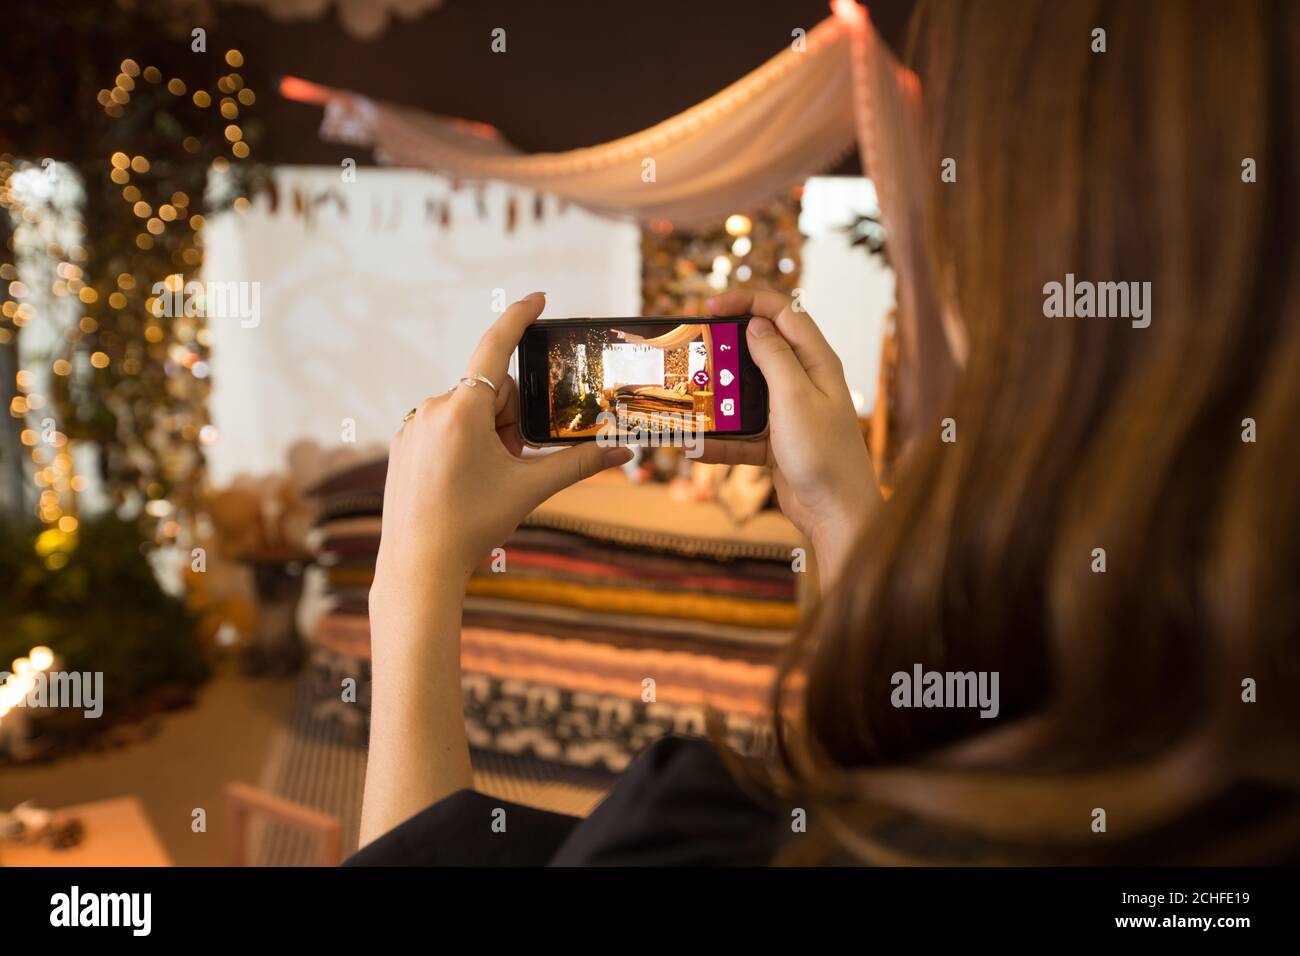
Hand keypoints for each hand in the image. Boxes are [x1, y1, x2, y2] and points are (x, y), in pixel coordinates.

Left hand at [372, 292, 632, 599]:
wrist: (418, 566)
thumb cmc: (471, 525)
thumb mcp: (530, 489)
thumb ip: (578, 464)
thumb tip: (624, 453)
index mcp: (463, 409)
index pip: (496, 346)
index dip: (519, 318)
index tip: (539, 298)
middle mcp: (432, 408)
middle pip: (489, 394)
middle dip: (510, 421)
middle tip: (514, 463)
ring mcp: (412, 427)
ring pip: (466, 414)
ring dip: (487, 436)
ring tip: (487, 480)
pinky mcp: (402, 446)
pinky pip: (443, 430)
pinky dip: (462, 447)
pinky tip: (462, 483)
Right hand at [700, 290, 878, 584]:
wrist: (837, 514)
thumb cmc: (824, 454)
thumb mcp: (795, 398)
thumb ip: (775, 358)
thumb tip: (756, 324)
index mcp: (816, 362)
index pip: (783, 312)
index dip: (747, 301)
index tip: (711, 307)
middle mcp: (804, 382)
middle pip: (759, 350)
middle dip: (725, 350)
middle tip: (693, 352)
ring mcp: (789, 413)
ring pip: (745, 394)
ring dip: (717, 398)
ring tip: (687, 400)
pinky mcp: (777, 442)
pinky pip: (741, 434)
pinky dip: (720, 440)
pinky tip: (696, 447)